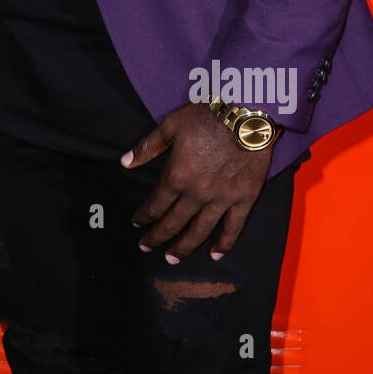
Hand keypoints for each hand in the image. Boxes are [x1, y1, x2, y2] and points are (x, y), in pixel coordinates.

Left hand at [122, 101, 274, 260]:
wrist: (247, 114)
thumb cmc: (207, 116)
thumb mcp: (171, 125)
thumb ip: (148, 146)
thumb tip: (125, 162)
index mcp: (177, 176)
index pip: (156, 204)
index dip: (144, 216)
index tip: (136, 223)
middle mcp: (197, 193)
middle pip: (173, 222)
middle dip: (157, 236)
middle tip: (146, 247)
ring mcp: (222, 199)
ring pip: (200, 231)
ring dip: (184, 247)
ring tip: (172, 259)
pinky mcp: (244, 199)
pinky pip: (233, 227)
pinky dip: (224, 243)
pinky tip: (215, 255)